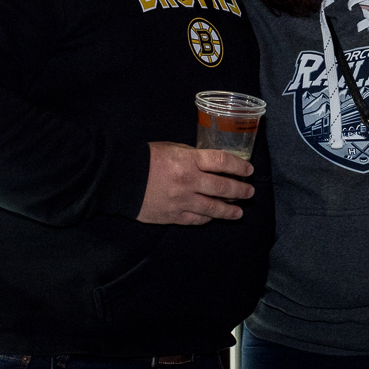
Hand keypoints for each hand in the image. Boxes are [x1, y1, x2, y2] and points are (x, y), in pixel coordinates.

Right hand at [138, 142, 254, 225]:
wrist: (119, 178)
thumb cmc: (145, 158)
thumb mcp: (172, 149)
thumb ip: (192, 157)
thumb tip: (210, 165)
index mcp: (189, 160)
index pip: (222, 162)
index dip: (239, 166)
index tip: (248, 171)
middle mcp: (189, 181)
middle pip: (222, 187)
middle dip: (240, 190)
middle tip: (249, 192)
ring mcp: (182, 201)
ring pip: (213, 208)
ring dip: (229, 210)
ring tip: (239, 212)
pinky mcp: (172, 216)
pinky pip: (196, 219)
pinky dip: (207, 217)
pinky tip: (214, 217)